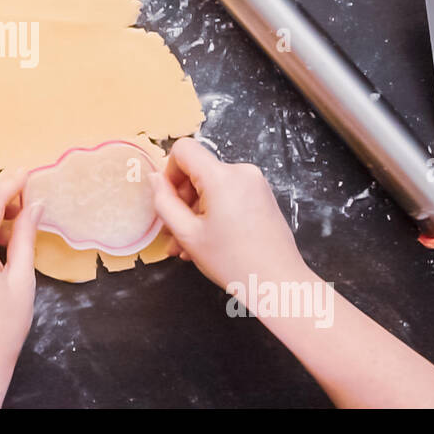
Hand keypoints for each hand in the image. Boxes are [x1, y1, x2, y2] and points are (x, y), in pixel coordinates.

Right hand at [149, 138, 306, 289]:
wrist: (278, 283)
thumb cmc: (234, 262)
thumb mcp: (187, 234)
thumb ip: (164, 202)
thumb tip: (155, 179)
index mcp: (221, 177)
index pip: (184, 150)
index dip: (169, 172)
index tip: (168, 200)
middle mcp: (241, 172)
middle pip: (198, 171)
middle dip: (182, 199)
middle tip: (174, 232)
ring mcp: (255, 183)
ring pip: (212, 186)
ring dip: (196, 211)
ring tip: (188, 244)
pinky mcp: (262, 195)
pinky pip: (228, 194)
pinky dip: (214, 211)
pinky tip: (207, 240)